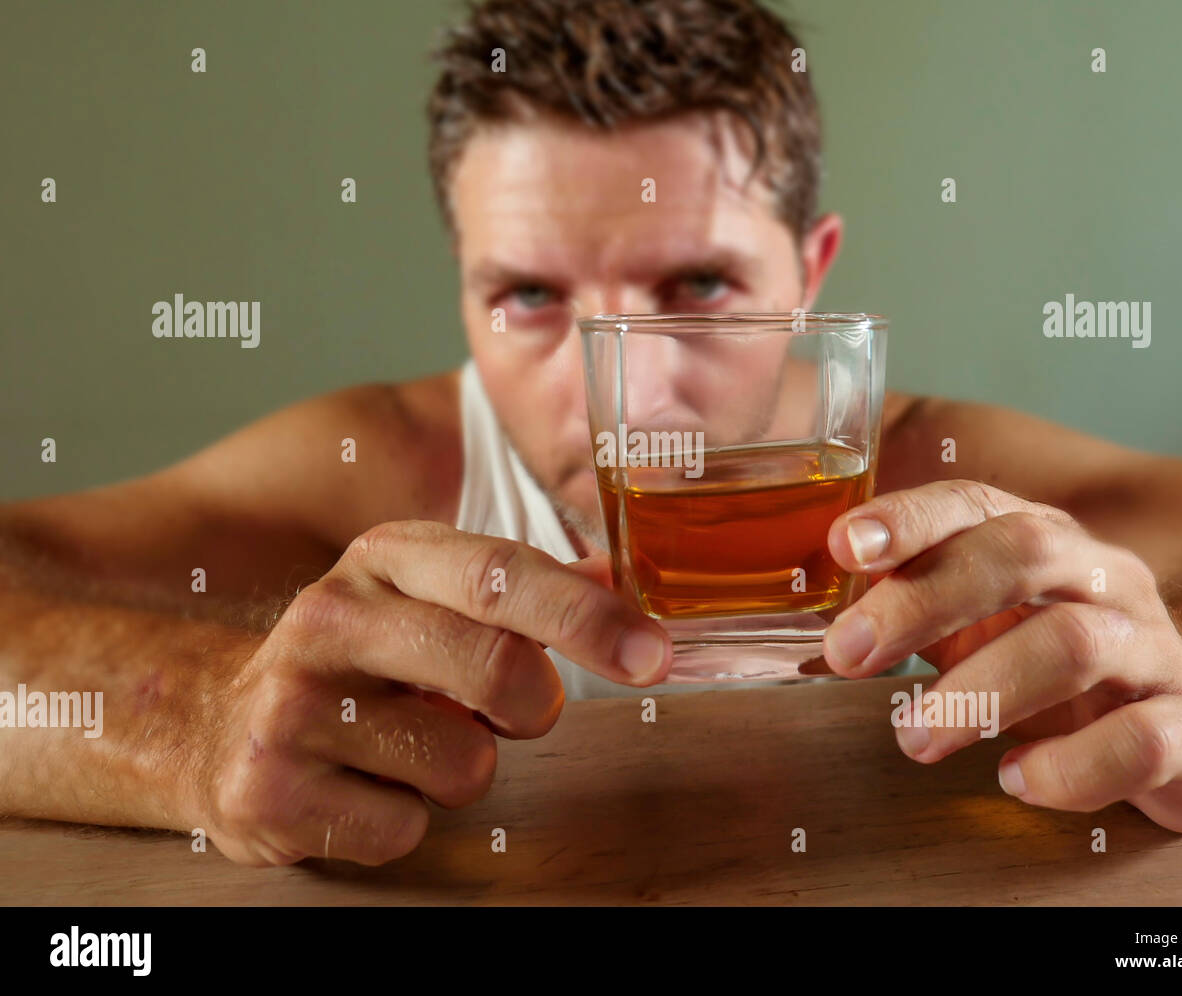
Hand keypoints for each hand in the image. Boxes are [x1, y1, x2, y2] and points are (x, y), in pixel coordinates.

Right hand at [193, 520, 670, 865]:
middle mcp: (330, 618)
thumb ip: (525, 588)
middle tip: (517, 711)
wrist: (217, 726)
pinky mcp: (269, 789)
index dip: (588, 616)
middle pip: (495, 667)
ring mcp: (292, 705)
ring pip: (463, 763)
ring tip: (411, 746)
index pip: (503, 573)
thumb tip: (626, 578)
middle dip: (533, 705)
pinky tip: (366, 787)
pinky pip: (407, 828)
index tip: (652, 654)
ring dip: (462, 768)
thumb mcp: (430, 595)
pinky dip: (407, 819)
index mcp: (386, 558)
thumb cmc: (360, 660)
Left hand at [822, 480, 1181, 831]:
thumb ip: (905, 606)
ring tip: (913, 738)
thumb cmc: (1042, 664)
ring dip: (978, 693)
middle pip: (1021, 553)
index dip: (906, 520)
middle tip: (848, 655)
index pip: (972, 504)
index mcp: (1041, 540)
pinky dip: (1068, 767)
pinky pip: (1139, 740)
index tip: (843, 547)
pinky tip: (1015, 780)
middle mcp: (1102, 578)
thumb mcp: (973, 624)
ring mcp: (1152, 649)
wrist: (1173, 728)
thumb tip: (811, 622)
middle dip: (923, 601)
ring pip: (1074, 643)